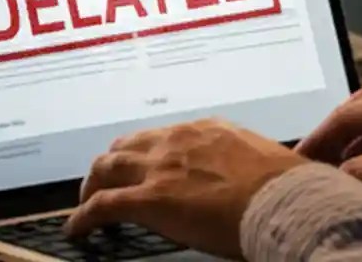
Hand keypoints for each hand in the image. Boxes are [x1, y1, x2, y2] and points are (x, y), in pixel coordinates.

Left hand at [65, 118, 306, 258]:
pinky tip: (77, 229)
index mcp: (205, 130)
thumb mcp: (260, 160)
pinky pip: (102, 205)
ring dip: (92, 186)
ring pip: (105, 167)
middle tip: (107, 184)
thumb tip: (244, 181)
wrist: (283, 200)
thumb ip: (240, 165)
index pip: (161, 137)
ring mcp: (160, 168)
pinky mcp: (149, 199)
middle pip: (126, 146)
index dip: (146, 154)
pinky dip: (83, 217)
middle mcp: (176, 141)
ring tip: (87, 204)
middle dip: (112, 165)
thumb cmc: (285, 187)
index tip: (144, 168)